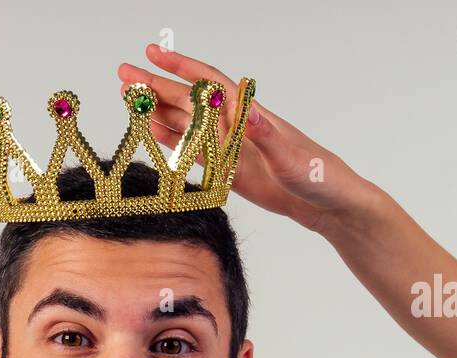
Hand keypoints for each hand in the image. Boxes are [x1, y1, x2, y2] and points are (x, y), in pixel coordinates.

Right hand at [118, 43, 381, 234]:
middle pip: (190, 100)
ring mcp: (232, 149)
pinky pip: (195, 152)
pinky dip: (173, 141)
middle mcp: (238, 128)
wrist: (332, 205)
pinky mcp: (230, 171)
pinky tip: (152, 131)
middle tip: (123, 74)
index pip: (211, 85)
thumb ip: (269, 138)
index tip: (154, 54)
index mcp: (252, 118)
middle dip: (156, 85)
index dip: (182, 68)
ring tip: (129, 97)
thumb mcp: (294, 159)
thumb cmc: (322, 178)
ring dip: (158, 110)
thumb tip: (249, 114)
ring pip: (188, 123)